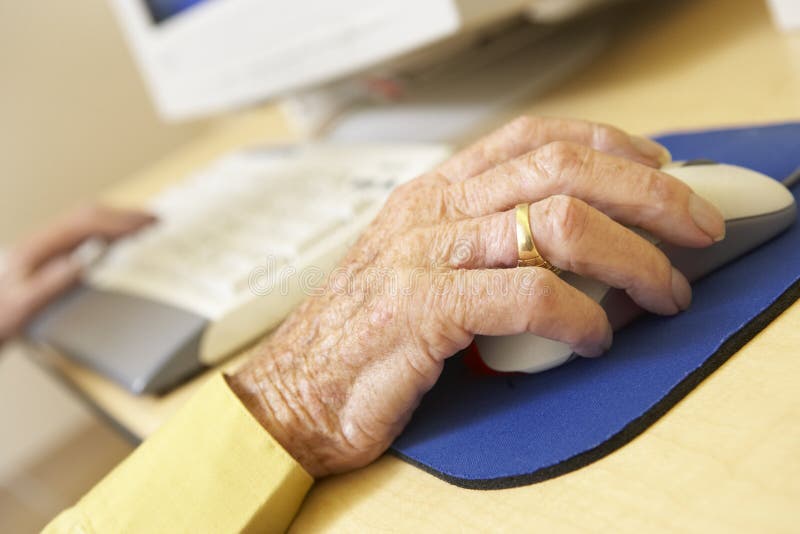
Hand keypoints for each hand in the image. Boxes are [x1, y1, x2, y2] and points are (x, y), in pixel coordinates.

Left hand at [0, 205, 154, 343]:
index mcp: (38, 248)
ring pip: (87, 219)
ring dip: (118, 218)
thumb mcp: (24, 306)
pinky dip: (108, 227)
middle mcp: (43, 240)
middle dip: (125, 215)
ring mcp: (47, 244)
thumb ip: (51, 283)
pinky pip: (84, 230)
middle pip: (89, 215)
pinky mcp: (51, 252)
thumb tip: (82, 262)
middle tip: (157, 220)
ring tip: (146, 223)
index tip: (147, 225)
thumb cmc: (2, 316)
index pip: (86, 224)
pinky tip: (121, 236)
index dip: (119, 222)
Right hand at [228, 117, 724, 476]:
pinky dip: (578, 315)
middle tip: (693, 225)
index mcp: (431, 196)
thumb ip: (485, 247)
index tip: (657, 168)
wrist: (292, 393)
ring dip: (631, 257)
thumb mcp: (422, 269)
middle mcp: (431, 214)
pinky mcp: (423, 311)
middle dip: (646, 194)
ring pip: (557, 224)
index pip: (530, 138)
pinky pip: (526, 294)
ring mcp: (424, 257)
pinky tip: (592, 336)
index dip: (606, 143)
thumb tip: (576, 247)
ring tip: (661, 288)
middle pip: (561, 169)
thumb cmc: (362, 338)